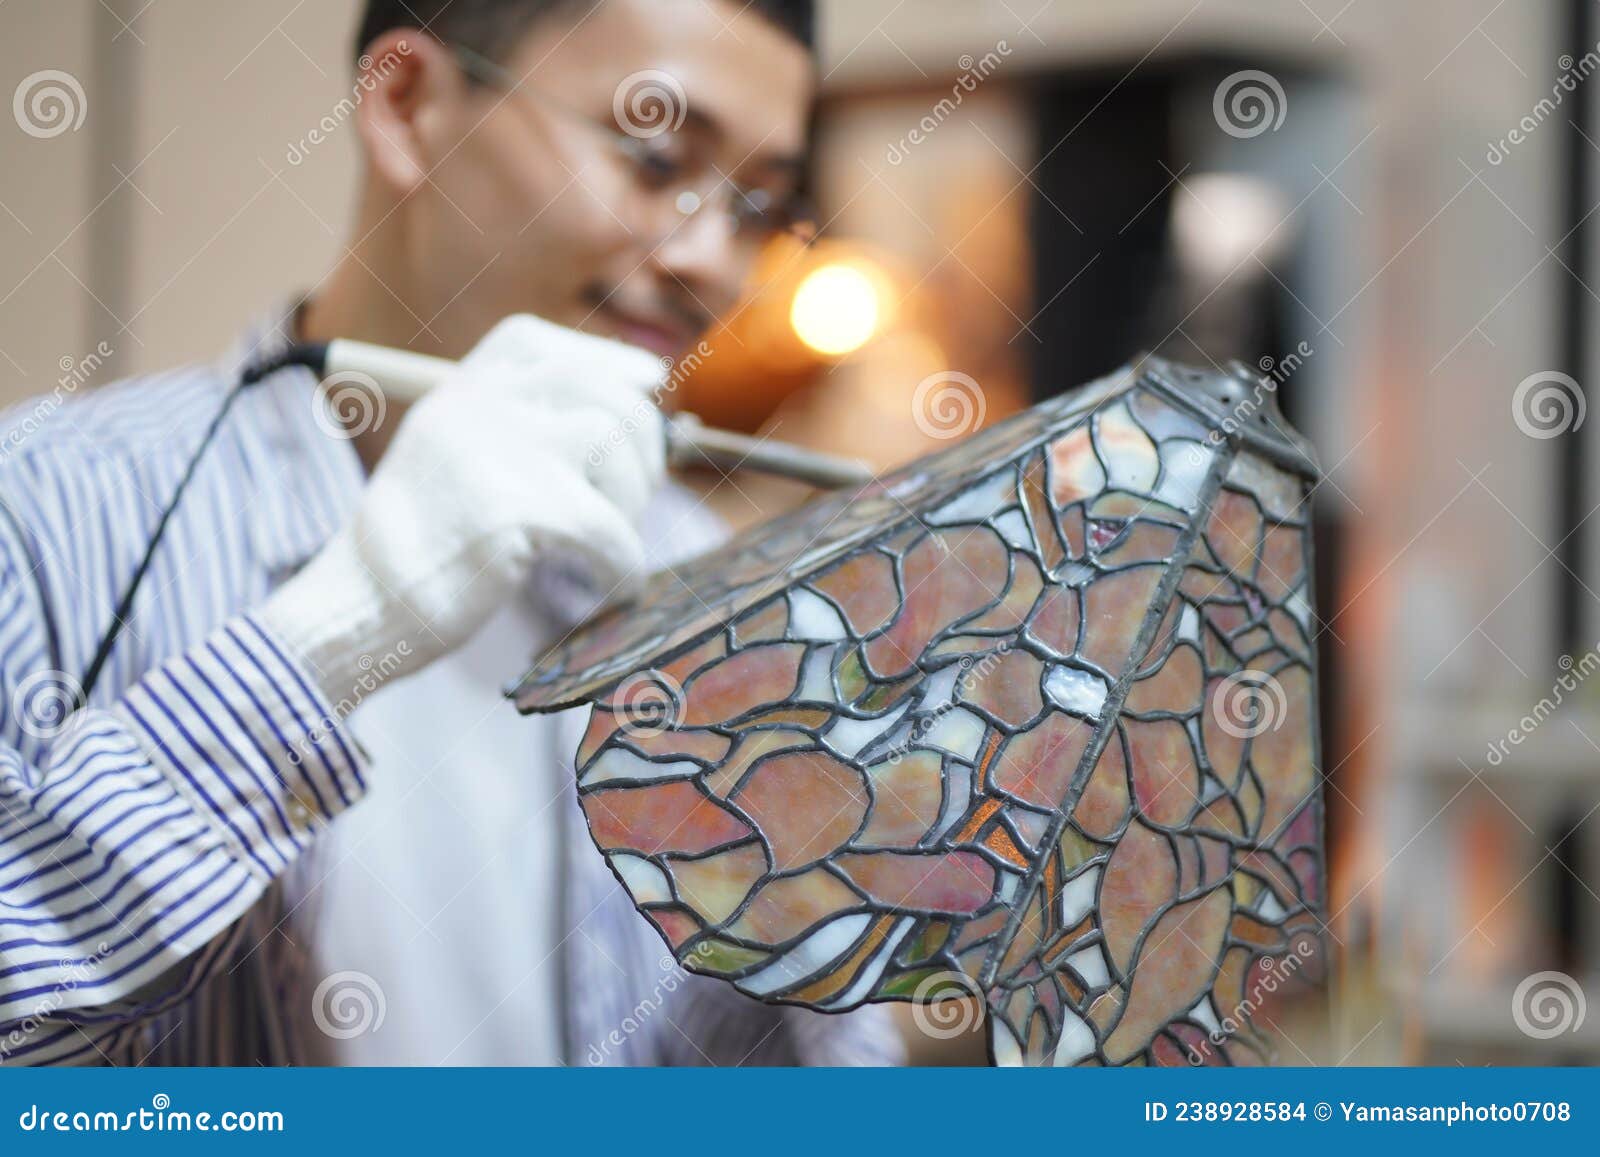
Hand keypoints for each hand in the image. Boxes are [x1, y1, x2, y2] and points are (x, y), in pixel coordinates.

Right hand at [259, 314, 667, 705]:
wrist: (362, 605)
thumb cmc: (417, 548)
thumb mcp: (450, 458)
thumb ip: (512, 427)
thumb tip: (620, 409)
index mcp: (459, 390)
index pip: (537, 343)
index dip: (602, 358)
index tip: (647, 382)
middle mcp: (480, 404)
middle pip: (601, 392)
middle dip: (642, 445)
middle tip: (636, 495)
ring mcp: (500, 449)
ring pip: (615, 443)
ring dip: (632, 501)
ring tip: (613, 542)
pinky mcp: (519, 509)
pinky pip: (611, 528)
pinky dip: (626, 564)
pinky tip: (617, 585)